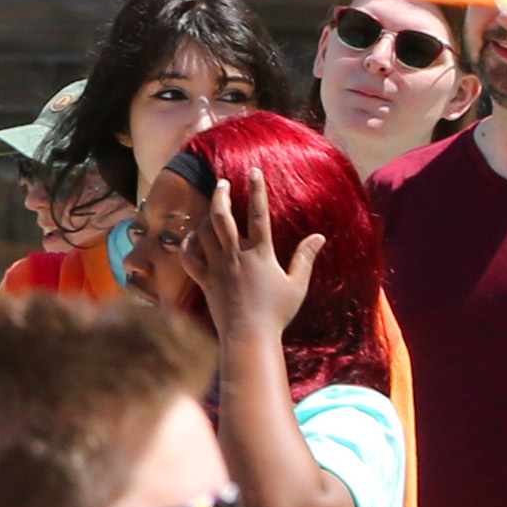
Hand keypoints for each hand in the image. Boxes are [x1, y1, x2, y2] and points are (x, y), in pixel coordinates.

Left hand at [189, 168, 320, 350]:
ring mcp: (216, 266)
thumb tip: (319, 236)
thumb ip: (305, 258)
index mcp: (260, 253)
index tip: (254, 171)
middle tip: (221, 182)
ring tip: (212, 208)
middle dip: (221, 195)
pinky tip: (190, 237)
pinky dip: (187, 245)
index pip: (259, 214)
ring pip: (204, 233)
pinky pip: (189, 257)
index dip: (257, 190)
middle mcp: (235, 255)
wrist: (249, 335)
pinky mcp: (204, 280)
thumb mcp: (297, 285)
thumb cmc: (277, 312)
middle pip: (222, 216)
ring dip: (206, 216)